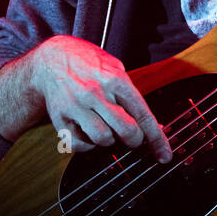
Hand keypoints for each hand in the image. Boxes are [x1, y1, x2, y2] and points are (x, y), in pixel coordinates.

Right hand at [25, 35, 172, 161]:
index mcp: (115, 79)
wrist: (51, 59)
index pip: (143, 115)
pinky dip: (88, 145)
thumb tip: (154, 125)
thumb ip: (132, 96)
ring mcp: (76, 106)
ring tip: (106, 128)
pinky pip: (79, 145)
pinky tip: (88, 132)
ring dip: (109, 141)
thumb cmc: (89, 65)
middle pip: (126, 131)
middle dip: (134, 140)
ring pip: (103, 139)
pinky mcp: (59, 117)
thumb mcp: (116, 69)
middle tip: (132, 138)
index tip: (165, 156)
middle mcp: (96, 93)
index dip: (156, 139)